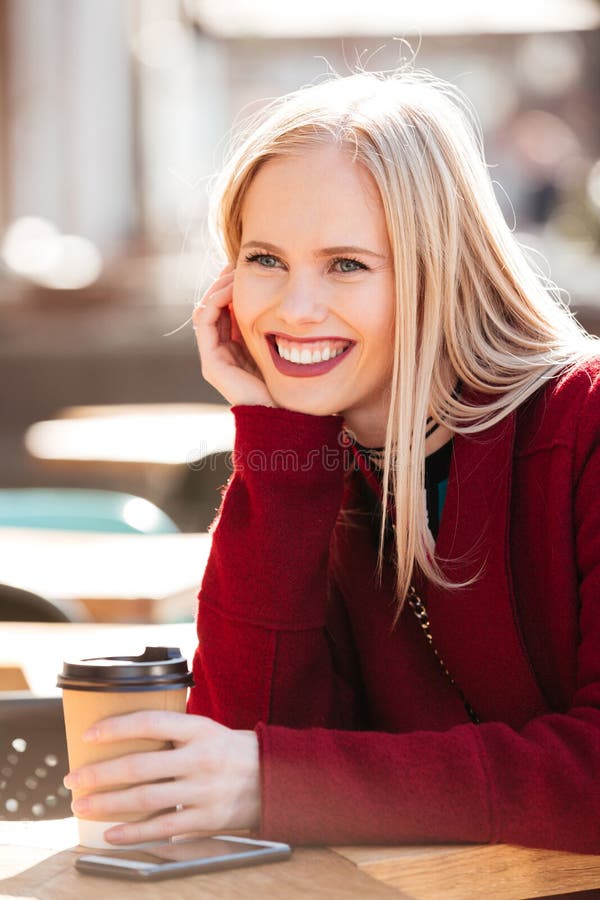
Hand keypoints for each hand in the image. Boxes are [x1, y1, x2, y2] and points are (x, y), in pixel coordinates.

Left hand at [64, 711, 259, 844]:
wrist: (273, 778)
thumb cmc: (230, 751)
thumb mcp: (206, 731)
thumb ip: (173, 734)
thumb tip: (123, 741)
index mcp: (199, 729)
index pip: (150, 722)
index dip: (116, 727)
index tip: (88, 735)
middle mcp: (200, 758)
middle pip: (140, 766)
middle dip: (99, 773)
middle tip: (73, 778)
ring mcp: (203, 791)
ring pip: (145, 799)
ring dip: (107, 803)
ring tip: (82, 805)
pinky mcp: (205, 820)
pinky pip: (162, 828)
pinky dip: (132, 833)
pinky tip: (110, 833)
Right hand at [193, 265, 274, 406]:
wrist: (286, 415)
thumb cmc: (292, 382)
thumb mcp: (283, 343)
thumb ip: (276, 324)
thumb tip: (286, 294)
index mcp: (236, 347)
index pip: (225, 308)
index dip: (233, 285)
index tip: (246, 266)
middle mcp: (221, 352)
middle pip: (213, 306)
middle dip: (224, 282)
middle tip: (238, 262)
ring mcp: (214, 358)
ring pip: (206, 309)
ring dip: (219, 286)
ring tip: (235, 270)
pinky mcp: (212, 363)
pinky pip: (205, 320)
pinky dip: (216, 299)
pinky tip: (233, 287)